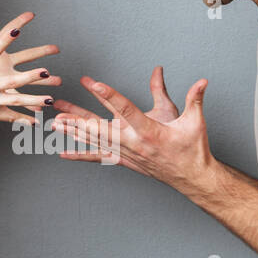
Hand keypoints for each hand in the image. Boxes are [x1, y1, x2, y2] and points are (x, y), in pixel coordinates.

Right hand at [0, 12, 61, 148]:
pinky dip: (22, 118)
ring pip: (16, 101)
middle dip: (29, 77)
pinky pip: (9, 116)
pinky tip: (37, 121)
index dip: (5, 40)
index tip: (18, 29)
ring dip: (34, 99)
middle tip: (46, 71)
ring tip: (52, 98)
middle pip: (11, 81)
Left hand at [50, 65, 217, 193]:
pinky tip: (64, 154)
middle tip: (59, 107)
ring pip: (95, 141)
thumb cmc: (193, 149)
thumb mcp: (194, 121)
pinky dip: (81, 155)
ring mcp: (127, 153)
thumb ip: (194, 98)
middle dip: (78, 116)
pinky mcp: (125, 160)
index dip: (109, 95)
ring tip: (55, 123)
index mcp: (149, 130)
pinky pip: (99, 157)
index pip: (125, 108)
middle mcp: (133, 143)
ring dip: (74, 131)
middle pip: (99, 127)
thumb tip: (202, 80)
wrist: (192, 177)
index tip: (93, 83)